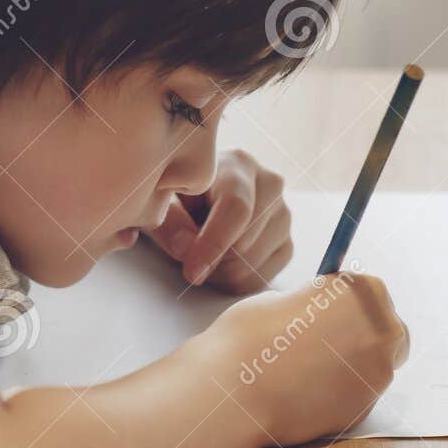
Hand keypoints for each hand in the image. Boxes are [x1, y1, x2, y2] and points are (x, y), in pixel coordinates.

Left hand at [146, 149, 290, 293]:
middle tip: (188, 255)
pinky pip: (262, 278)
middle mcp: (270, 185)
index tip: (192, 271)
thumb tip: (186, 248)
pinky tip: (220, 264)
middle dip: (211, 260)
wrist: (198, 197)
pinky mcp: (286, 243)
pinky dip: (235, 282)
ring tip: (203, 254)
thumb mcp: (161, 202)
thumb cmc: (178, 195)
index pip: (237, 208)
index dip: (214, 243)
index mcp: (238, 165)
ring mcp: (283, 215)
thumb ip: (170, 222)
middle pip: (245, 243)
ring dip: (220, 272)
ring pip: (253, 264)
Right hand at [202, 271, 409, 446]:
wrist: (236, 388)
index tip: (333, 317)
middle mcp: (383, 327)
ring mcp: (380, 369)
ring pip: (376, 367)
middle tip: (326, 348)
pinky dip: (341, 396)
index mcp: (362, 290)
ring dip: (351, 369)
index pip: (371, 295)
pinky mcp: (368, 406)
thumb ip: (311, 305)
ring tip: (306, 374)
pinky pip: (360, 397)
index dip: (349, 307)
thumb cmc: (249, 338)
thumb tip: (317, 318)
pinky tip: (306, 396)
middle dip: (363, 338)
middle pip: (387, 331)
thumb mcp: (280, 300)